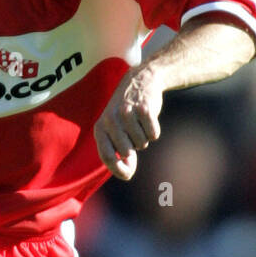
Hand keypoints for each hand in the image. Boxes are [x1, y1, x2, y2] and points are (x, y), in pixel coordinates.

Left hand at [94, 64, 163, 180]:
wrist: (140, 81)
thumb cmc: (127, 113)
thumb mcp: (117, 130)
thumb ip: (120, 152)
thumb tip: (126, 174)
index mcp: (100, 128)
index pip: (106, 156)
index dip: (117, 170)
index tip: (127, 175)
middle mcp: (110, 121)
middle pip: (127, 153)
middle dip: (134, 148)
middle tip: (133, 133)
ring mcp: (127, 114)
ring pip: (142, 144)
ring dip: (144, 138)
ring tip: (139, 123)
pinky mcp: (144, 109)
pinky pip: (153, 134)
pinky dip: (154, 131)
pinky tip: (148, 118)